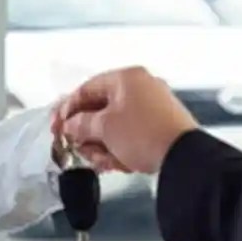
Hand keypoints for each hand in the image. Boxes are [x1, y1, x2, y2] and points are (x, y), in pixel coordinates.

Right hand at [54, 67, 198, 173]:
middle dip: (86, 132)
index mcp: (127, 78)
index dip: (67, 109)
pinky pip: (131, 134)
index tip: (57, 125)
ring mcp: (154, 107)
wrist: (183, 157)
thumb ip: (80, 124)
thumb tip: (70, 125)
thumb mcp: (103, 128)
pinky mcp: (161, 126)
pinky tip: (116, 162)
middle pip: (101, 108)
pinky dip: (120, 147)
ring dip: (102, 144)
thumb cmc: (146, 134)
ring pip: (115, 125)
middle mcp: (142, 87)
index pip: (87, 88)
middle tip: (77, 145)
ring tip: (100, 159)